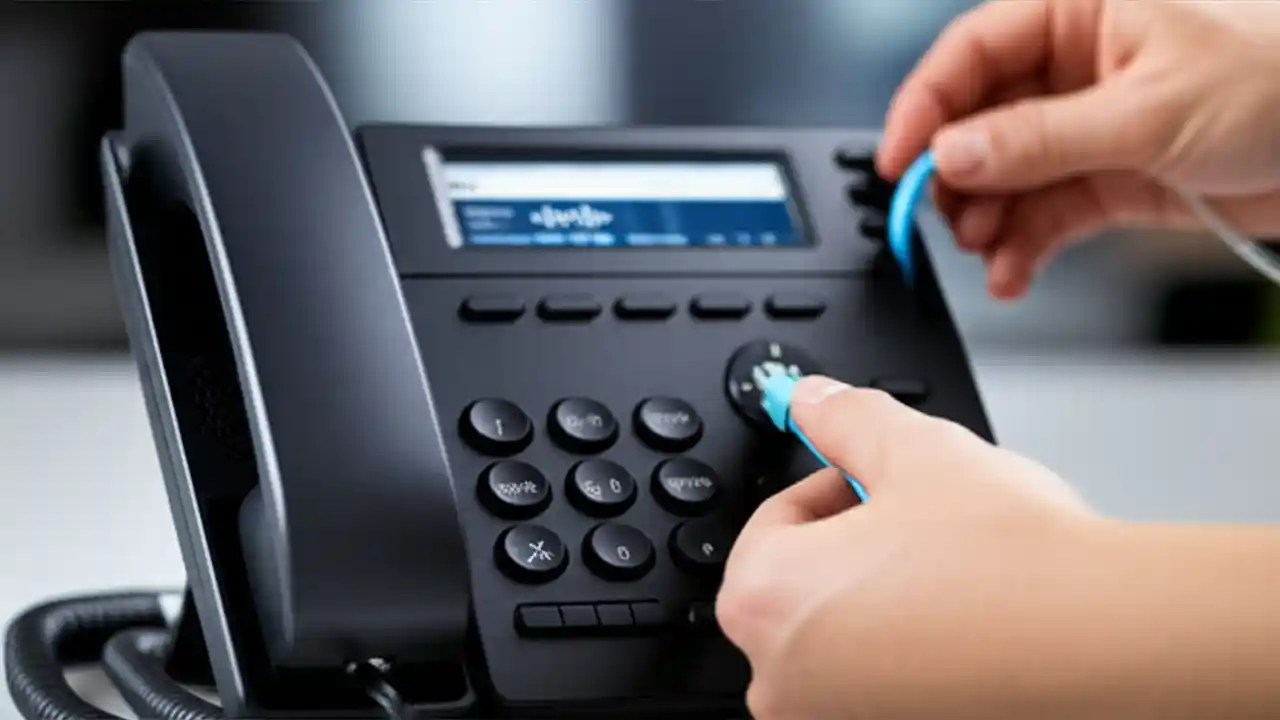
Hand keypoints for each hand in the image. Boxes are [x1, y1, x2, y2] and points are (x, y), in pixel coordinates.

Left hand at [717, 376, 1279, 718]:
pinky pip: (880, 686)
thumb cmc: (1015, 564)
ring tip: (953, 574)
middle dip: (854, 546)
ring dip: (882, 600)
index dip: (835, 487)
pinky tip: (966, 627)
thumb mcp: (916, 450)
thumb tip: (814, 400)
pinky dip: (909, 655)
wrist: (1115, 641)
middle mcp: (783, 681)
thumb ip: (844, 418)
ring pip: (843, 640)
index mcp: (765, 601)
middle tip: (920, 525)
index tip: (878, 484)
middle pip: (800, 586)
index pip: (773, 521)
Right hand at [877, 0, 1279, 299]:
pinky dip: (1021, 249)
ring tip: (983, 251)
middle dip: (954, 178)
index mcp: (1076, 15)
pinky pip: (1041, 216)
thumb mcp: (1147, 111)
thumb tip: (953, 154)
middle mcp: (1072, 69)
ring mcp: (1085, 128)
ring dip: (985, 221)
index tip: (897, 163)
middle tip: (940, 220)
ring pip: (1002, 177)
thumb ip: (1038, 138)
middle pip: (975, 122)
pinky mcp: (1104, 180)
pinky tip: (1011, 273)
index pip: (969, 54)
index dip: (923, 109)